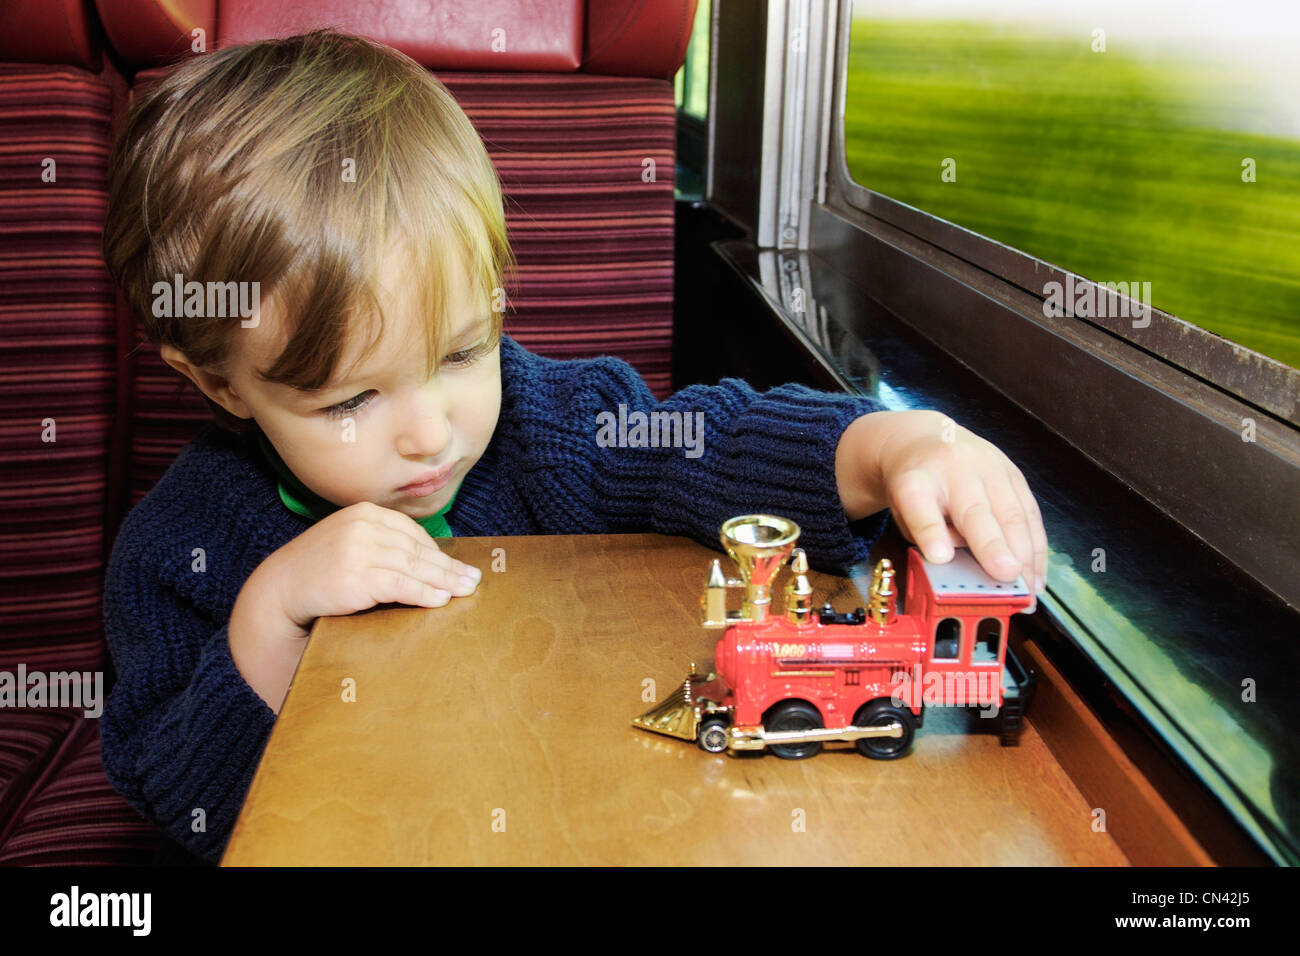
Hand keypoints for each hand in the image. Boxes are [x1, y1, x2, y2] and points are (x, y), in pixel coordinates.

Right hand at [259, 501, 482, 634]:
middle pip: (418, 549)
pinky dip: (424, 593)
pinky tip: (440, 600)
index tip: (455, 565)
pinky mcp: (358, 576)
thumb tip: (424, 559)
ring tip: (464, 590)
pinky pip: (402, 584)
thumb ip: (380, 543)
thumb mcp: (349, 543)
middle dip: (449, 566)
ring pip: (414, 566)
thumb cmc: (317, 570)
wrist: (280, 589)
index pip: (411, 532)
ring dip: (444, 581)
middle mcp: (364, 526)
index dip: (436, 551)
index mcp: (365, 513)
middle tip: (472, 579)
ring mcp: (360, 550)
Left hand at [837, 410, 1047, 591]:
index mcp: (916, 479)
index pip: (919, 504)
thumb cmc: (916, 485)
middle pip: (976, 510)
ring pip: (1011, 512)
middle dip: (994, 544)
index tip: (940, 557)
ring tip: (1028, 589)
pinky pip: (1030, 514)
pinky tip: (1037, 575)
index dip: (930, 531)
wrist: (926, 442)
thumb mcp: (903, 510)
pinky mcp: (1014, 474)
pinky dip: (1036, 548)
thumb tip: (955, 566)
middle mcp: (954, 468)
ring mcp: (989, 467)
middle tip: (1008, 576)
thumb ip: (923, 536)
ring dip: (1024, 553)